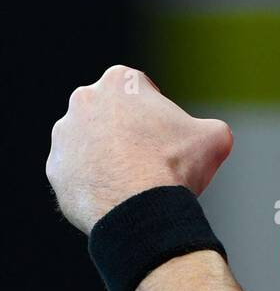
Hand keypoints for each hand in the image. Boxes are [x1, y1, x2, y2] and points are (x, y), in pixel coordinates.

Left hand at [46, 65, 232, 235]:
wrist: (140, 209)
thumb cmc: (175, 165)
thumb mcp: (214, 136)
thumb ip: (209, 128)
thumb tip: (212, 136)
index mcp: (120, 80)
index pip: (139, 89)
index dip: (155, 111)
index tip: (163, 133)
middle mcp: (85, 99)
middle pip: (110, 112)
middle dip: (125, 130)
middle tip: (146, 155)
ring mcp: (65, 135)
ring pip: (89, 141)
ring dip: (105, 154)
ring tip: (129, 179)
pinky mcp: (55, 168)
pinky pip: (76, 172)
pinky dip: (92, 181)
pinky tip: (113, 195)